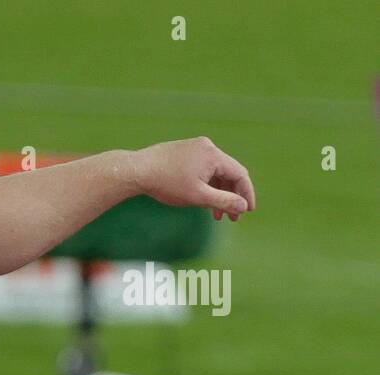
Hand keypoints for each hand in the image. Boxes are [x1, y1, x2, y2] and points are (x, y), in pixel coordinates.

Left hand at [130, 137, 256, 221]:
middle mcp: (206, 147)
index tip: (248, 210)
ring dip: (218, 193)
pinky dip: (205, 185)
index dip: (246, 194)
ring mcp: (194, 148)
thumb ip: (222, 201)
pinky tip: (202, 200)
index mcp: (213, 155)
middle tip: (233, 217)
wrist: (135, 170)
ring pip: (214, 172)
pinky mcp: (183, 152)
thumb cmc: (165, 183)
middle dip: (231, 196)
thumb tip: (243, 206)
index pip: (240, 174)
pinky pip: (202, 169)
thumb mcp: (197, 196)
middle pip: (228, 173)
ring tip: (216, 214)